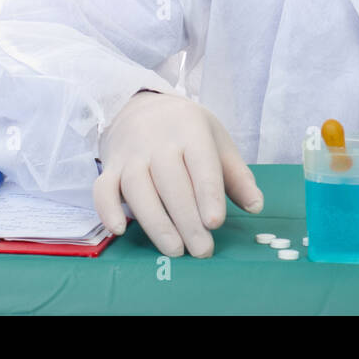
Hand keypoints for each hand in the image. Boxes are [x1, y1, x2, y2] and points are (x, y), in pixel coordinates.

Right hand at [93, 90, 263, 257]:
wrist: (140, 107)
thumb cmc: (186, 131)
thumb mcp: (216, 141)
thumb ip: (236, 175)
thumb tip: (256, 205)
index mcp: (190, 130)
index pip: (201, 163)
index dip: (208, 193)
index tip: (215, 223)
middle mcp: (157, 141)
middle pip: (171, 183)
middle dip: (187, 220)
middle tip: (202, 251)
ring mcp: (130, 154)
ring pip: (138, 189)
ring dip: (155, 222)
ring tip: (175, 250)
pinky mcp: (109, 167)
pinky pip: (102, 189)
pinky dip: (106, 210)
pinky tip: (120, 231)